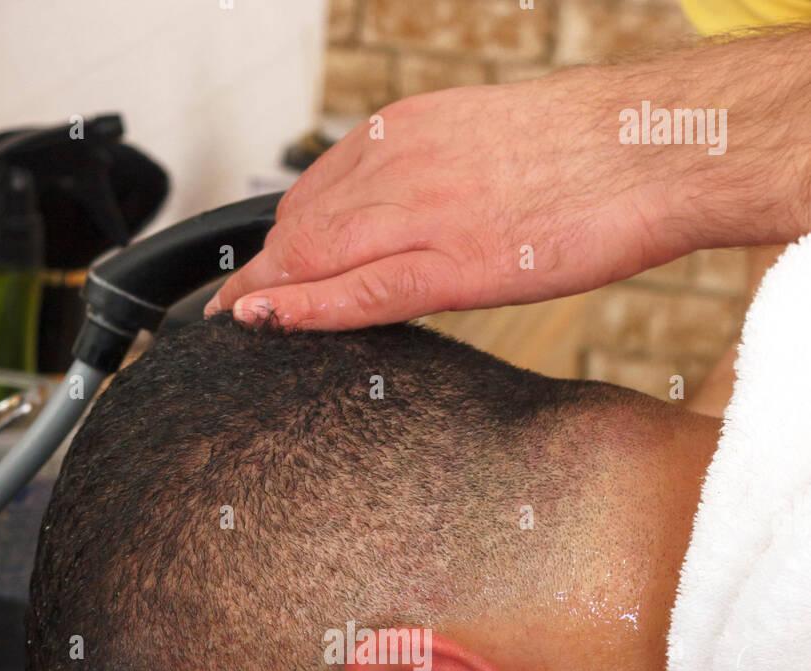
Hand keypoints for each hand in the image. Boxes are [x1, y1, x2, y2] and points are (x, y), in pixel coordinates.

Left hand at [206, 71, 690, 329]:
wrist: (657, 148)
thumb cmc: (594, 150)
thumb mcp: (492, 141)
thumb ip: (439, 173)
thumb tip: (417, 212)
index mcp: (415, 128)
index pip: (319, 187)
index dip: (278, 233)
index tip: (257, 262)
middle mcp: (405, 161)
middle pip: (302, 223)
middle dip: (261, 267)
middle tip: (232, 304)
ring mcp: (425, 212)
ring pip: (317, 254)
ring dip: (269, 289)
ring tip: (237, 321)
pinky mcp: (455, 263)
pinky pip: (361, 291)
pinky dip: (306, 307)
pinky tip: (266, 319)